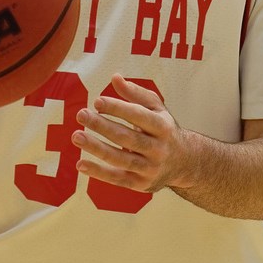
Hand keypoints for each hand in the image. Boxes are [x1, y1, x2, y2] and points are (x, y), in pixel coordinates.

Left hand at [71, 74, 193, 193]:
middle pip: (126, 137)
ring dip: (96, 148)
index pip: (138, 116)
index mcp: (162, 126)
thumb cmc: (164, 130)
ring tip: (76, 136)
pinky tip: (80, 163)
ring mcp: (150, 169)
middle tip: (81, 114)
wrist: (185, 163)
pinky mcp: (140, 184)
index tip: (97, 101)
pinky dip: (98, 172)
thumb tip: (115, 77)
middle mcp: (158, 149)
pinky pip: (117, 178)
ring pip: (120, 159)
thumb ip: (135, 93)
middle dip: (102, 126)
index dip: (117, 108)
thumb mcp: (156, 109)